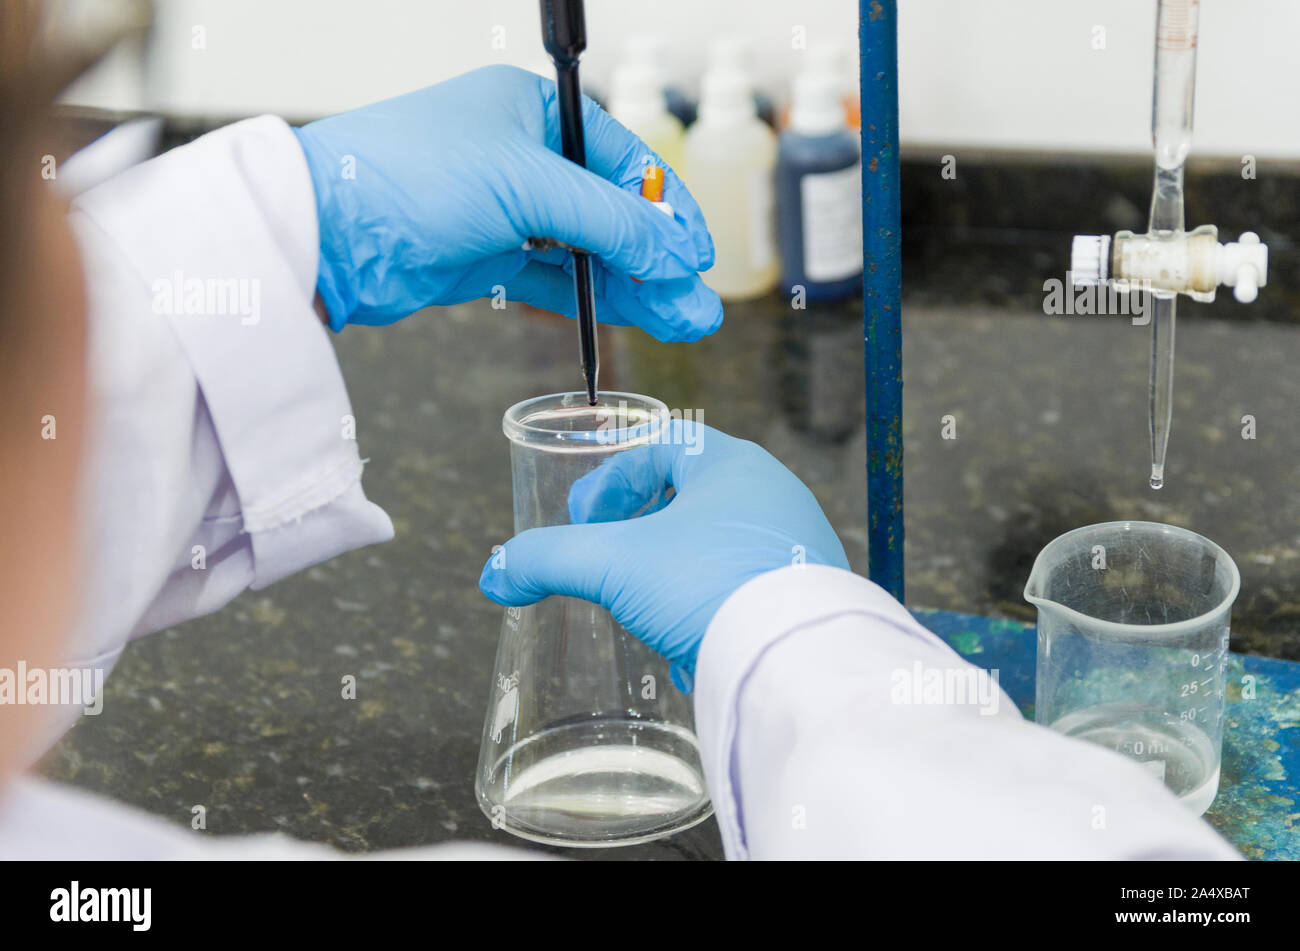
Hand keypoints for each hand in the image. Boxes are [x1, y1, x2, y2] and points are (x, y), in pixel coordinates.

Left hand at [293, 65, 720, 338]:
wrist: (323, 232)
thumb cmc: (408, 175)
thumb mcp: (527, 186)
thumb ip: (609, 222)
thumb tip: (675, 252)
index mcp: (534, 113)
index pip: (623, 160)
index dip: (665, 209)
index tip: (698, 255)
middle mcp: (521, 157)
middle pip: (610, 212)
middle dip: (658, 260)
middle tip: (698, 305)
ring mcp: (503, 211)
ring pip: (587, 252)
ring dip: (634, 287)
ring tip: (682, 322)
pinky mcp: (484, 258)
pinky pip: (554, 279)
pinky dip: (593, 298)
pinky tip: (632, 317)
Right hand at [478, 422, 849, 676]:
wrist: (790, 662)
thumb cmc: (708, 586)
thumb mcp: (613, 565)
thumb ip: (548, 560)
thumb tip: (496, 573)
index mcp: (732, 465)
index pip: (660, 445)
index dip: (611, 479)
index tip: (586, 524)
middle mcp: (773, 495)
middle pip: (688, 499)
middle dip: (640, 537)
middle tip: (612, 566)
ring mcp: (796, 545)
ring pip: (715, 550)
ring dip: (672, 579)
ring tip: (649, 613)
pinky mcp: (806, 596)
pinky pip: (744, 591)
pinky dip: (709, 612)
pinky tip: (692, 646)